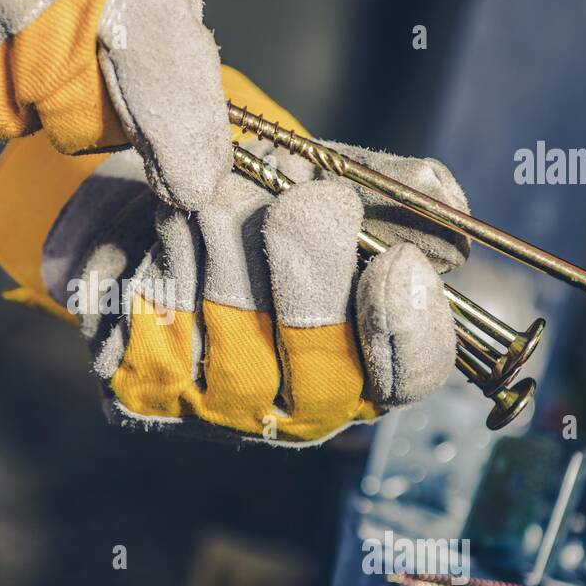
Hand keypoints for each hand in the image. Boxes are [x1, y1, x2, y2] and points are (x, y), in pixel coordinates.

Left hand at [42, 137, 469, 444]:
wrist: (139, 205)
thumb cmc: (249, 198)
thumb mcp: (326, 178)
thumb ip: (390, 188)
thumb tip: (446, 204)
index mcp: (362, 361)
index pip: (410, 376)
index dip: (410, 330)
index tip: (397, 262)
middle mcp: (293, 406)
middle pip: (324, 371)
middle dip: (313, 268)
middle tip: (296, 203)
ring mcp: (214, 407)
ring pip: (241, 333)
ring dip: (234, 239)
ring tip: (222, 188)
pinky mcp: (143, 384)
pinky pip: (169, 315)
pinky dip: (174, 246)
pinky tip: (172, 212)